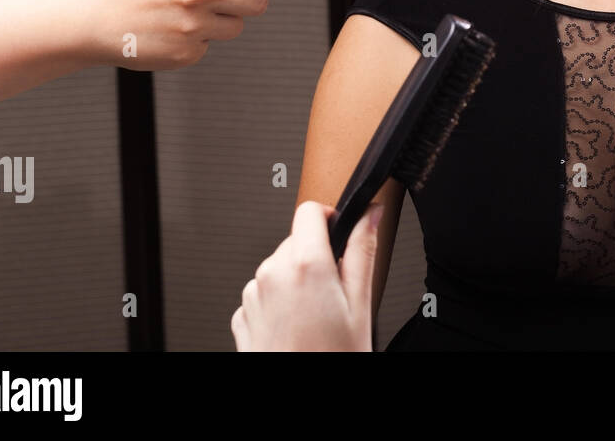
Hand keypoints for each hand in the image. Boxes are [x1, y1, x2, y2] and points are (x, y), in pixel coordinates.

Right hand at [72, 0, 286, 69]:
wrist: (86, 18)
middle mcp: (201, 0)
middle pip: (258, 3)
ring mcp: (194, 30)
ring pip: (236, 27)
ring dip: (222, 20)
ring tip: (187, 11)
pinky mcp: (186, 55)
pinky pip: (209, 45)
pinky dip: (196, 39)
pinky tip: (168, 29)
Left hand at [231, 200, 378, 351]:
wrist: (300, 404)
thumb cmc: (331, 357)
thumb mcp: (361, 303)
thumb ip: (364, 249)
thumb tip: (371, 214)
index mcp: (305, 265)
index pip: (311, 210)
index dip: (332, 217)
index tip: (342, 234)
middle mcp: (272, 275)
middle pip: (296, 240)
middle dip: (318, 256)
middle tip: (337, 290)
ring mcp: (253, 297)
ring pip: (279, 267)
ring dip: (298, 280)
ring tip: (317, 316)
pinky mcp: (243, 317)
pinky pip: (264, 293)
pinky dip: (280, 302)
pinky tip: (298, 326)